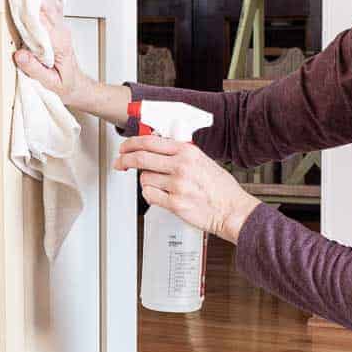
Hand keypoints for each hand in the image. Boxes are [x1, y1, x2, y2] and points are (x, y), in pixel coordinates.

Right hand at [13, 0, 91, 107]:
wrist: (78, 86)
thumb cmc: (65, 86)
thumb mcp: (50, 84)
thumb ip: (35, 70)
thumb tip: (19, 54)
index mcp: (59, 44)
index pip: (42, 22)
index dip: (29, 10)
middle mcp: (62, 33)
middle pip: (46, 9)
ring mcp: (61, 29)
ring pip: (49, 5)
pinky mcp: (58, 28)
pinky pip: (52, 8)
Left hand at [114, 135, 259, 243]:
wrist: (232, 210)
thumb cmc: (220, 188)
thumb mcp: (202, 160)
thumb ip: (180, 154)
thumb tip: (155, 148)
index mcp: (188, 152)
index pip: (151, 141)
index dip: (132, 143)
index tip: (125, 147)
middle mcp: (181, 166)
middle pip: (141, 158)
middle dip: (125, 160)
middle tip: (120, 162)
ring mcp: (177, 185)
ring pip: (144, 178)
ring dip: (146, 181)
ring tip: (161, 185)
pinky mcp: (174, 203)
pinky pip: (149, 195)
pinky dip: (150, 195)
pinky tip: (161, 195)